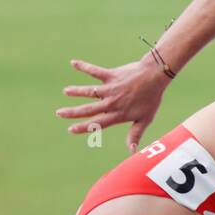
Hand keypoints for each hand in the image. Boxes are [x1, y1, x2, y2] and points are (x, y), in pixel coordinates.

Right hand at [56, 56, 170, 152]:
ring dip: (76, 91)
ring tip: (65, 91)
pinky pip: (95, 71)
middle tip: (59, 113)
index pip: (98, 123)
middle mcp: (112, 102)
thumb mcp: (145, 119)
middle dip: (73, 112)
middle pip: (89, 109)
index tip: (71, 129)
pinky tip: (73, 63)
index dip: (84, 127)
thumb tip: (131, 151)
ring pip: (89, 91)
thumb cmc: (151, 98)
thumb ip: (135, 134)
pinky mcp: (111, 75)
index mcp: (118, 114)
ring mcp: (110, 88)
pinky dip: (84, 66)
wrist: (155, 76)